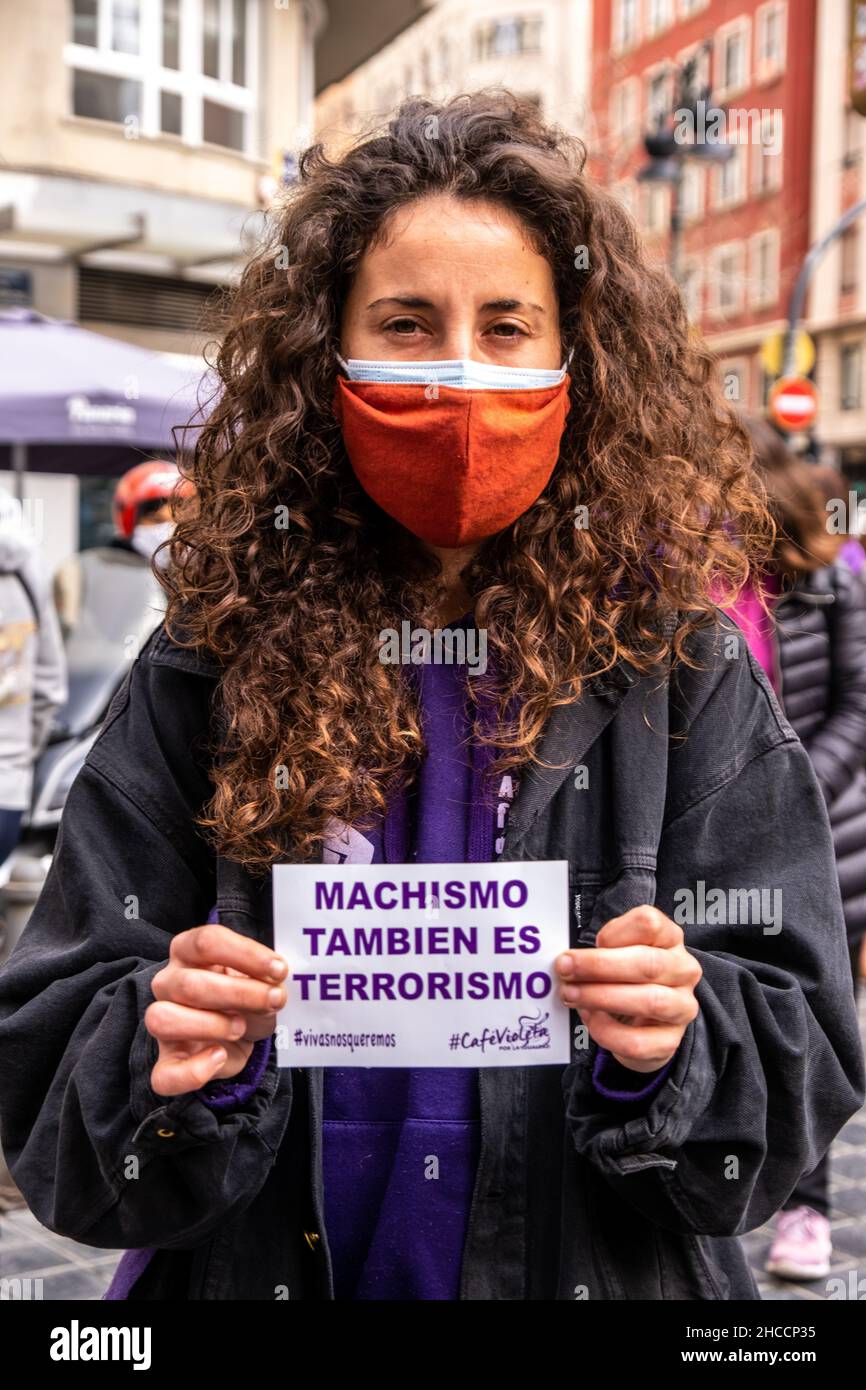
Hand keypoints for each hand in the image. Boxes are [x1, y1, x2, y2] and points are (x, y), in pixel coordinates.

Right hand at [146, 923, 288, 1095]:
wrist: (241, 1032)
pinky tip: (219, 1057)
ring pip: (164, 1020)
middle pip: (189, 984)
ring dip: (211, 1025)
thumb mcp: (260, 980)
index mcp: (188, 952)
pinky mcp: (168, 1061)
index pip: (206, 942)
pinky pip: (165, 1075)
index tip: (278, 970)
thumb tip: (276, 987)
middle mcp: (168, 983)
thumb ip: (265, 979)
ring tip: (240, 1027)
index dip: (245, 954)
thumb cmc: (246, 997)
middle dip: (239, 993)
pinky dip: (194, 1072)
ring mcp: (162, 1022)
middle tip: (273, 1000)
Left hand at [555, 905, 700, 1072]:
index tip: (590, 941)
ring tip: (572, 995)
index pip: (649, 924)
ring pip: (649, 1001)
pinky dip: (608, 1032)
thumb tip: (569, 960)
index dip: (614, 932)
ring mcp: (681, 1006)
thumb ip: (601, 948)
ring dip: (601, 998)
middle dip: (599, 966)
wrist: (645, 1021)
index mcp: (669, 938)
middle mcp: (683, 970)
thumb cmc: (626, 976)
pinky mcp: (670, 1040)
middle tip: (565, 969)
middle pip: (648, 964)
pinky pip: (638, 1041)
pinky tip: (591, 1020)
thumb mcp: (618, 952)